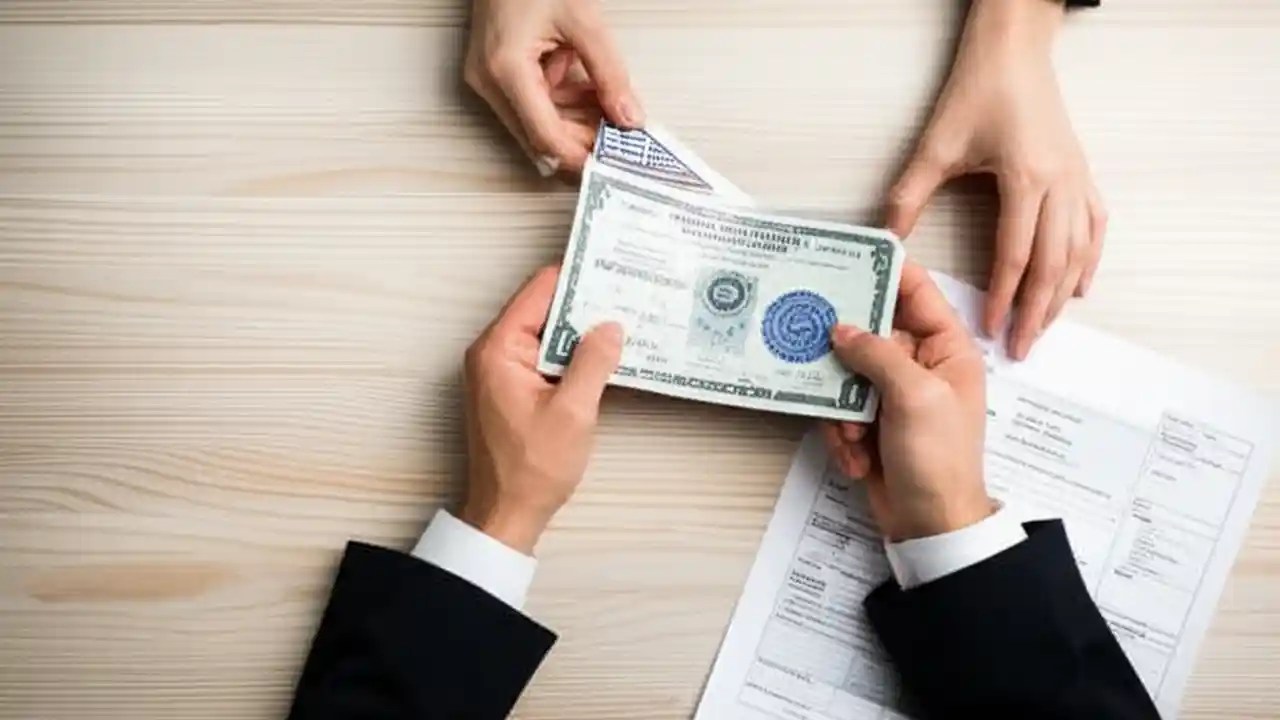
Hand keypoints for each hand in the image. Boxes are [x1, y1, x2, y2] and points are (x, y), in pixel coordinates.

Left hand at [461, 266, 622, 553]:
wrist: (506, 513)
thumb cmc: (530, 469)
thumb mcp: (572, 412)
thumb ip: (593, 362)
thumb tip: (610, 326)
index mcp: (498, 349)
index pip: (538, 292)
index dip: (576, 277)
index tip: (610, 266)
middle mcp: (493, 353)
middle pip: (543, 309)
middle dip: (585, 303)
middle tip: (627, 293)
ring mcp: (500, 371)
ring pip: (547, 334)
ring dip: (582, 332)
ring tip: (624, 321)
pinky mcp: (512, 388)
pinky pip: (545, 357)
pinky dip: (572, 355)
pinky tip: (604, 357)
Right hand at [463, 0, 643, 175]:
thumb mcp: (583, 19)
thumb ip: (610, 73)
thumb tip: (630, 117)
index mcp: (505, 70)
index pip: (545, 135)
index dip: (579, 155)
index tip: (612, 164)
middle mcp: (489, 82)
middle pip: (539, 136)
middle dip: (581, 140)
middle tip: (621, 140)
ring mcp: (489, 79)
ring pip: (538, 123)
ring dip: (576, 122)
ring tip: (614, 111)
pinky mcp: (497, 73)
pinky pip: (534, 102)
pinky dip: (565, 103)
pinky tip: (593, 94)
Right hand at [821, 262, 991, 541]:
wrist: (931, 525)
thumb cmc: (939, 458)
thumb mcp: (914, 396)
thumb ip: (877, 354)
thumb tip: (840, 329)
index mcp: (946, 348)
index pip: (917, 292)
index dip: (886, 271)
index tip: (847, 257)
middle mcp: (919, 364)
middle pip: (869, 331)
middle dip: (845, 353)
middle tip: (817, 346)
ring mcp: (892, 394)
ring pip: (846, 373)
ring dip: (842, 407)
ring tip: (855, 434)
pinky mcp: (870, 422)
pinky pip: (839, 409)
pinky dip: (840, 434)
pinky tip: (855, 458)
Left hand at [887, 0, 1106, 359]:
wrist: (1014, 50)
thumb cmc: (978, 91)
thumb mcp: (935, 146)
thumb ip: (909, 196)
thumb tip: (887, 239)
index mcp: (1026, 181)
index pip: (1015, 256)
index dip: (1004, 297)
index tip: (994, 330)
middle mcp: (1060, 184)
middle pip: (1054, 263)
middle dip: (1038, 311)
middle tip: (1024, 348)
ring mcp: (1077, 178)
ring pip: (1079, 250)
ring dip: (1063, 293)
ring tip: (1048, 327)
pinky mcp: (1081, 171)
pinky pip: (1094, 225)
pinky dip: (1089, 259)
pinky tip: (1081, 284)